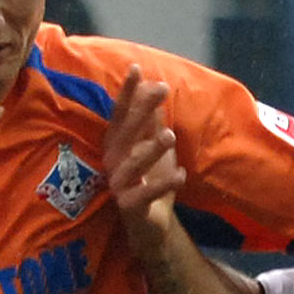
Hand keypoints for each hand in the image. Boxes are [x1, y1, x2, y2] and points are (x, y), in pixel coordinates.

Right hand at [105, 67, 184, 255]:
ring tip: (169, 135)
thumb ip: (152, 122)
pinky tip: (180, 175)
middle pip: (126, 132)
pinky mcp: (129, 206)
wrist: (151, 225)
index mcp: (118, 144)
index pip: (121, 114)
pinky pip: (145, 194)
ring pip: (133, 164)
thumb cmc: (150, 180)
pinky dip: (163, 184)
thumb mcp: (154, 147)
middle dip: (142, 110)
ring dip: (151, 148)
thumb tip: (153, 86)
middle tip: (161, 88)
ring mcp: (119, 184)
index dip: (127, 92)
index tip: (137, 68)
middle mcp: (113, 160)